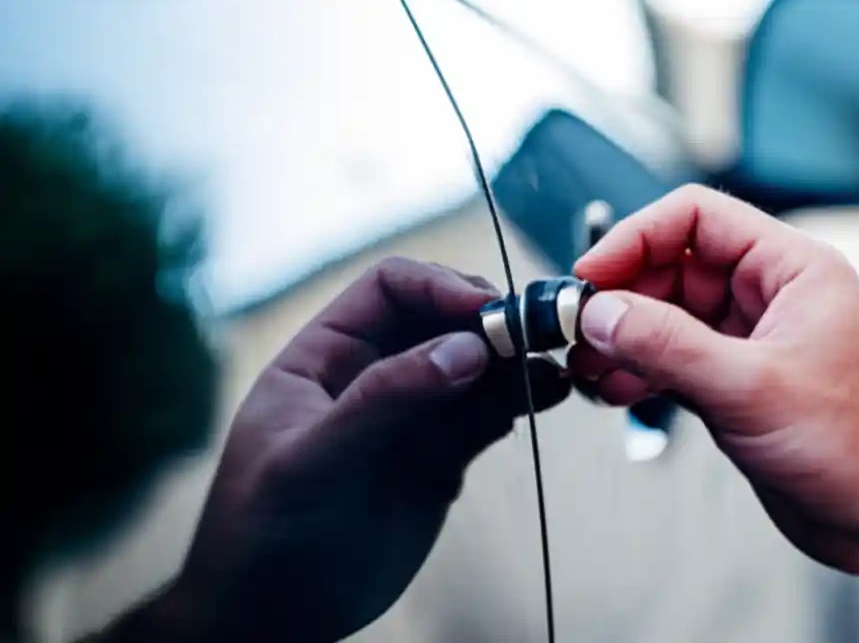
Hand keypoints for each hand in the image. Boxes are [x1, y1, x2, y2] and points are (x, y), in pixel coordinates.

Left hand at [136, 258, 567, 641]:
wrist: (274, 613)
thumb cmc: (262, 530)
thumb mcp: (312, 459)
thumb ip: (384, 399)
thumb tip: (464, 349)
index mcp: (326, 355)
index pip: (390, 289)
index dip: (439, 287)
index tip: (485, 310)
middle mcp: (374, 373)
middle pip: (445, 319)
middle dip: (491, 320)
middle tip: (532, 335)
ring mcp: (412, 415)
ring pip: (478, 364)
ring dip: (517, 358)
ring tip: (557, 362)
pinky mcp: (442, 457)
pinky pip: (490, 413)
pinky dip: (524, 399)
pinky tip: (552, 393)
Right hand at [570, 186, 858, 576]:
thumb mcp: (751, 387)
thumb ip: (668, 345)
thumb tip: (604, 312)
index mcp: (791, 270)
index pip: (698, 218)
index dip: (638, 238)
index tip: (595, 273)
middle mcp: (770, 299)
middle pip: (674, 267)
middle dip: (623, 295)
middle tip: (581, 327)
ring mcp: (753, 344)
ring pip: (669, 318)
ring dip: (625, 338)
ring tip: (589, 364)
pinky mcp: (740, 387)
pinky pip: (676, 361)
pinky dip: (641, 371)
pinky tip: (617, 389)